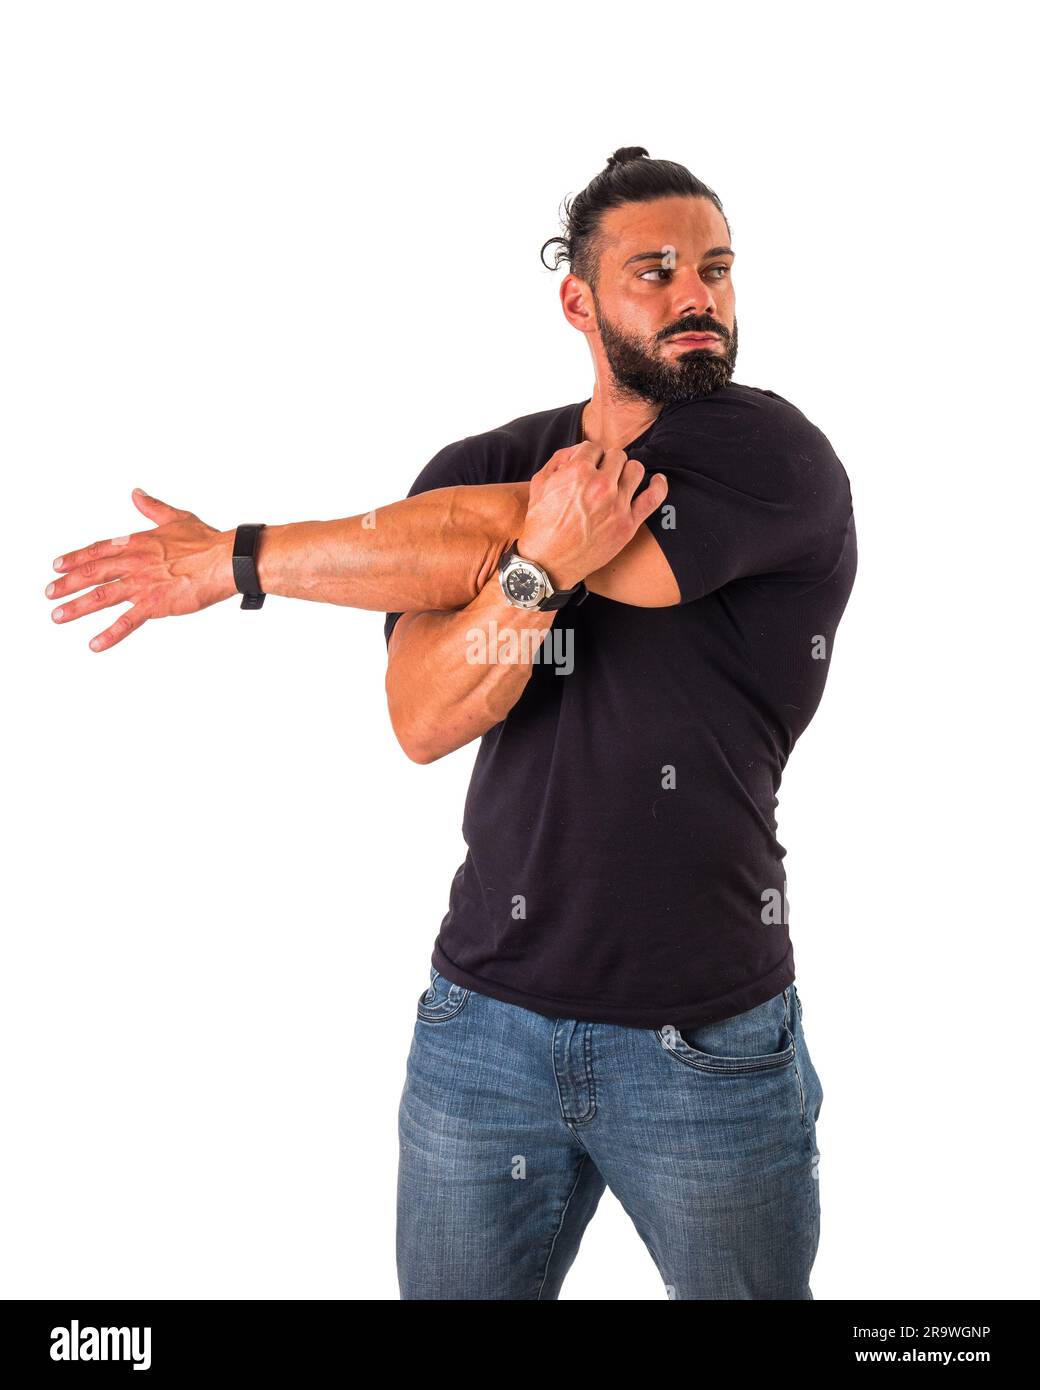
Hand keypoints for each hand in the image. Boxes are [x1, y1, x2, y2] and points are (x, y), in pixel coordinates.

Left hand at [45, 488, 237, 651]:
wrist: (226, 560)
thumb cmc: (207, 541)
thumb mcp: (176, 518)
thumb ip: (153, 508)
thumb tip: (137, 494)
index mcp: (138, 543)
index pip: (98, 551)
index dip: (76, 558)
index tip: (58, 566)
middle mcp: (135, 563)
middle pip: (92, 573)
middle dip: (67, 583)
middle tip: (50, 592)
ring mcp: (143, 584)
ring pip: (101, 596)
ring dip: (76, 607)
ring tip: (58, 616)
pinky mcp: (155, 604)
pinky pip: (127, 621)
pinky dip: (110, 634)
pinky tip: (95, 643)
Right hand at [517, 442, 667, 590]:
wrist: (548, 562)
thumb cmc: (541, 525)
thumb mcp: (539, 485)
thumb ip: (558, 460)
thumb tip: (578, 450)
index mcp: (577, 471)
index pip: (593, 447)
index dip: (589, 456)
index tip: (588, 467)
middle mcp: (600, 485)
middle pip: (617, 455)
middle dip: (607, 462)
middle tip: (600, 476)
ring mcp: (617, 505)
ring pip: (635, 469)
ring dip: (627, 471)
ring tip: (619, 481)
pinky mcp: (628, 524)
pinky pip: (653, 497)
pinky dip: (659, 485)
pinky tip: (658, 480)